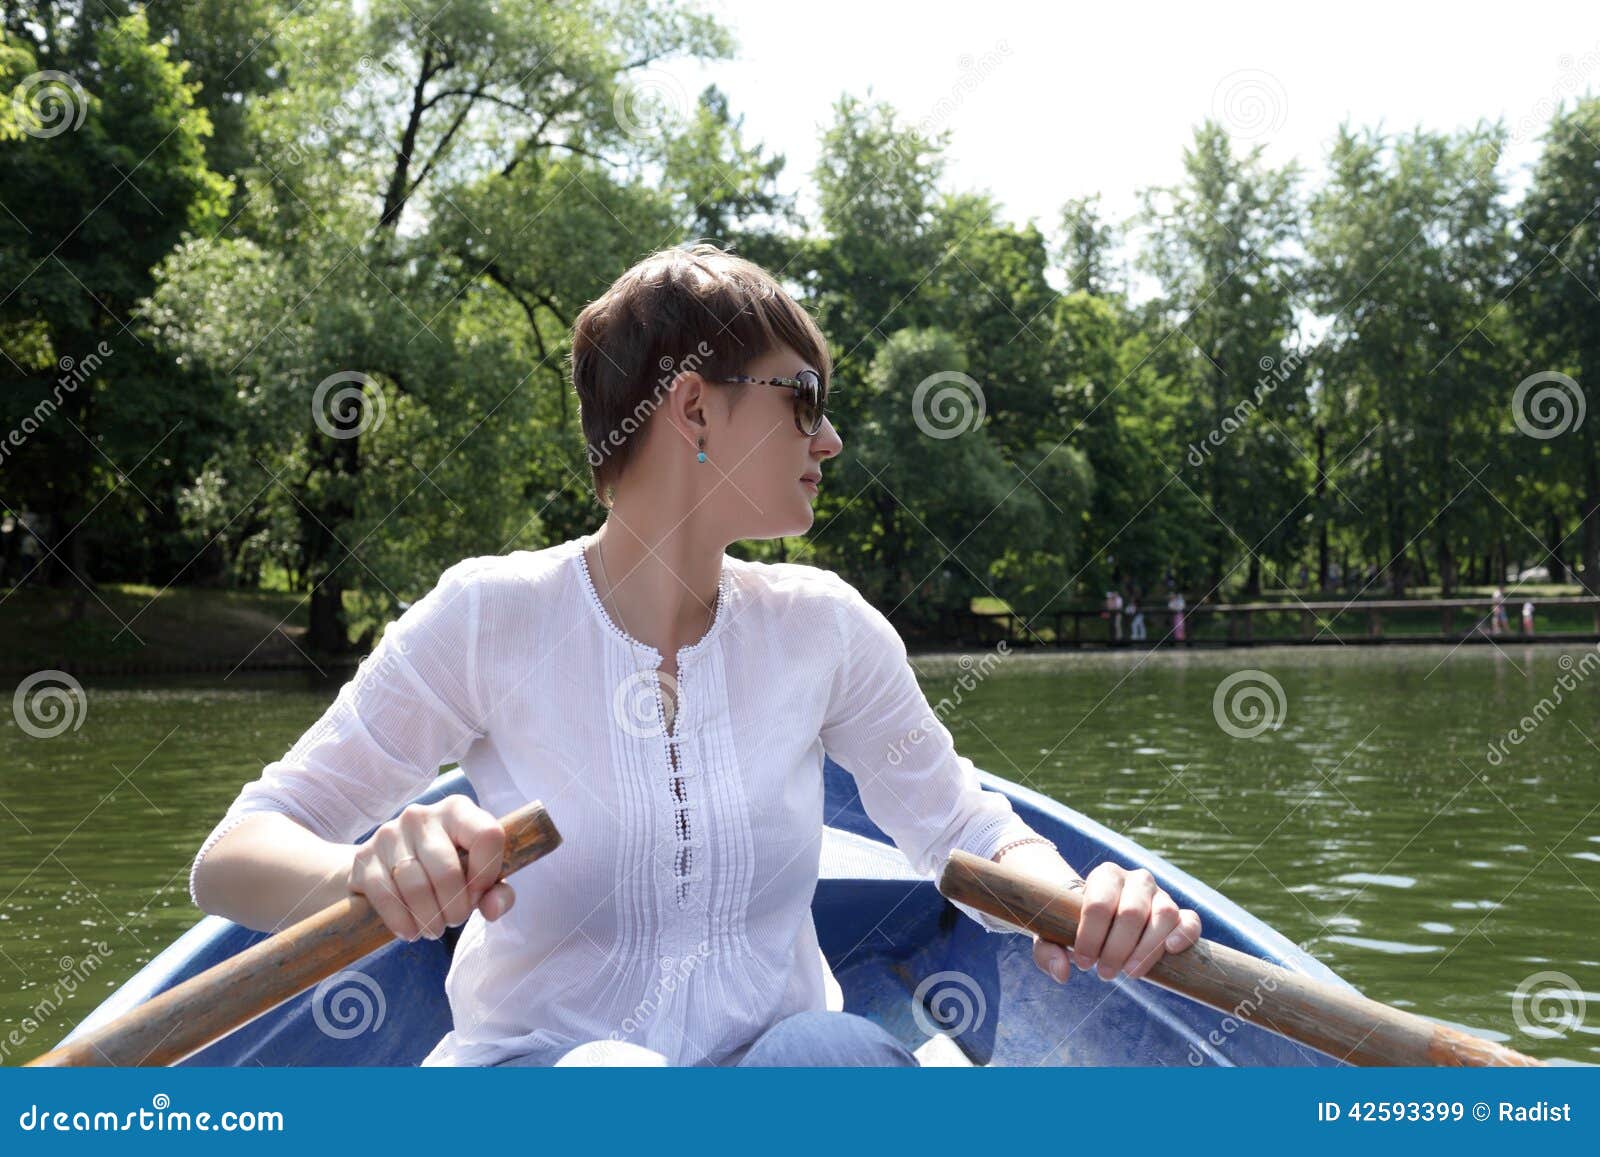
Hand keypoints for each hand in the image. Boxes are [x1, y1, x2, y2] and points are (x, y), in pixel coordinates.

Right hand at [349, 795, 514, 940]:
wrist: (387, 865)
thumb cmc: (445, 869)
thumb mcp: (478, 876)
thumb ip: (497, 892)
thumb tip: (493, 909)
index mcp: (458, 810)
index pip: (487, 835)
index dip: (487, 873)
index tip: (478, 893)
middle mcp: (422, 815)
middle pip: (447, 870)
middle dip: (455, 907)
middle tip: (454, 920)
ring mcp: (389, 833)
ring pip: (415, 886)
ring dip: (429, 919)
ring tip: (434, 929)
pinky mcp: (365, 857)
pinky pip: (385, 896)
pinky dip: (401, 921)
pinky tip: (410, 931)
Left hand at [1049, 862, 1201, 982]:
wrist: (1105, 918)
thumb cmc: (1076, 925)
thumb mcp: (1054, 934)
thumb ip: (1047, 951)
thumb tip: (1062, 973)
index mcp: (1104, 876)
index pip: (1098, 904)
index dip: (1090, 937)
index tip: (1083, 962)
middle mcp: (1135, 880)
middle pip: (1131, 913)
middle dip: (1116, 949)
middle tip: (1105, 974)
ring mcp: (1160, 895)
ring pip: (1163, 915)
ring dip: (1146, 950)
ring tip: (1130, 973)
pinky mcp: (1180, 913)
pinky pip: (1190, 920)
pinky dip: (1185, 934)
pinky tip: (1171, 951)